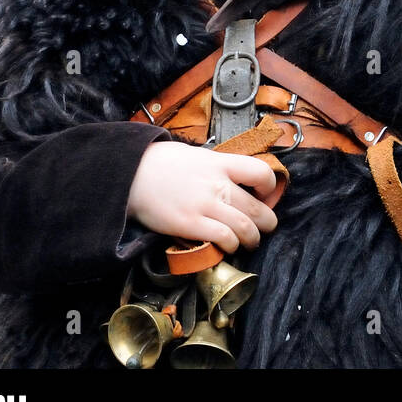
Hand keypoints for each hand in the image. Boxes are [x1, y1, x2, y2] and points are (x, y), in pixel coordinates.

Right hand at [126, 141, 278, 253]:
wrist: (131, 174)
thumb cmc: (163, 163)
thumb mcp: (199, 156)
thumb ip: (220, 167)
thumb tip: (237, 179)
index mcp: (222, 163)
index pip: (262, 173)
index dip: (270, 187)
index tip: (264, 196)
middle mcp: (218, 184)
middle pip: (257, 208)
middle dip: (267, 223)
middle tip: (265, 227)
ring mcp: (205, 205)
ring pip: (246, 228)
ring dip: (253, 239)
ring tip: (250, 242)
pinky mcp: (191, 224)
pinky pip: (224, 239)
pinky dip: (232, 245)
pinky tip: (229, 246)